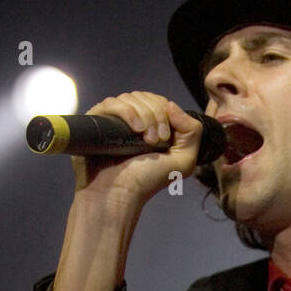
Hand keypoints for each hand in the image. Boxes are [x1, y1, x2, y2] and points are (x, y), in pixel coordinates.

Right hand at [70, 91, 206, 207]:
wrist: (119, 193)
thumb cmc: (147, 181)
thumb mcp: (183, 161)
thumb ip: (192, 132)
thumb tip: (171, 105)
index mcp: (151, 126)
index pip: (159, 102)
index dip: (165, 113)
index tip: (165, 138)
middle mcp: (132, 120)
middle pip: (147, 97)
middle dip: (156, 116)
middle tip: (155, 141)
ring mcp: (114, 119)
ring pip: (132, 97)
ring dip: (145, 116)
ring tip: (145, 141)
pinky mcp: (98, 119)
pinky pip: (113, 102)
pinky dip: (128, 112)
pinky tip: (135, 129)